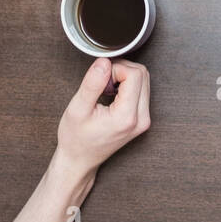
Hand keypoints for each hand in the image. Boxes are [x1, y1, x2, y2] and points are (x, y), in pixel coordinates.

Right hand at [54, 57, 150, 178]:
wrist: (80, 160)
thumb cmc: (76, 139)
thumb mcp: (77, 109)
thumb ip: (92, 83)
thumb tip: (104, 61)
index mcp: (127, 117)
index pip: (134, 74)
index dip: (115, 69)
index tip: (100, 79)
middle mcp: (141, 119)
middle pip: (142, 74)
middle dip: (121, 70)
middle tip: (101, 83)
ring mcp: (144, 120)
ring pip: (144, 80)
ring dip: (124, 77)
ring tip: (105, 90)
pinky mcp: (142, 119)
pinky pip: (142, 90)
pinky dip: (127, 85)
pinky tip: (112, 95)